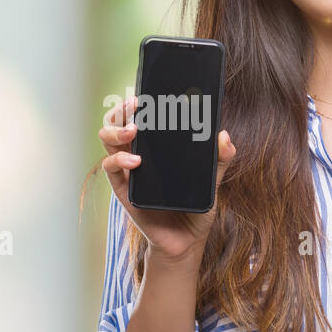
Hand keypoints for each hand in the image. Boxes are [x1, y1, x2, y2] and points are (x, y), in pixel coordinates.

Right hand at [98, 95, 236, 262]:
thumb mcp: (213, 181)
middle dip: (122, 108)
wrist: (186, 242)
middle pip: (118, 120)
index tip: (147, 90)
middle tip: (136, 104)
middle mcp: (138, 151)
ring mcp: (128, 169)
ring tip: (134, 130)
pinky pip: (110, 167)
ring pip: (108, 138)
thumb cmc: (196, 207)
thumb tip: (223, 135)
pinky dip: (120, 160)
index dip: (138, 100)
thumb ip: (221, 158)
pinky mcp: (122, 188)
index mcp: (156, 145)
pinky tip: (136, 161)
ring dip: (116, 129)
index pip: (141, 115)